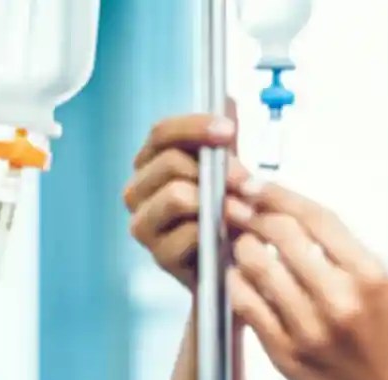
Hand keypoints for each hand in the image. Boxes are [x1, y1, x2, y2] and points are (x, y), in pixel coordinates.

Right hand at [123, 100, 258, 288]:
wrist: (235, 273)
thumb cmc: (230, 220)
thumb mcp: (232, 176)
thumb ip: (226, 142)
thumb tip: (227, 98)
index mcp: (152, 165)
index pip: (161, 133)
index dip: (195, 126)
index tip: (229, 130)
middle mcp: (139, 192)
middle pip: (169, 162)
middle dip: (216, 170)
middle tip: (248, 183)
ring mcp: (144, 225)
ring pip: (175, 195)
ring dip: (217, 201)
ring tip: (244, 211)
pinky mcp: (159, 256)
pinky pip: (187, 232)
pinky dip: (215, 231)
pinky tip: (233, 237)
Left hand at [230, 182, 387, 379]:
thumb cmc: (382, 331)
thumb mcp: (376, 282)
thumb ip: (336, 247)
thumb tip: (281, 207)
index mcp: (368, 275)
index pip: (316, 217)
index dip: (278, 194)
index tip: (255, 184)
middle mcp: (340, 300)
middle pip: (283, 235)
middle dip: (252, 213)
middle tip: (236, 206)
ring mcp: (310, 329)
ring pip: (257, 267)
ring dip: (241, 246)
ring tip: (239, 241)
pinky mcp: (285, 353)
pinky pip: (246, 304)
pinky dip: (236, 282)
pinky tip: (237, 274)